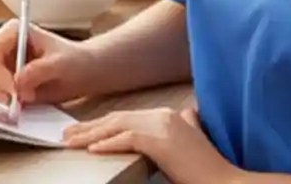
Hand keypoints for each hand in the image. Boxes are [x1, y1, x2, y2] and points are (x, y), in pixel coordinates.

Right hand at [0, 19, 96, 105]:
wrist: (84, 72)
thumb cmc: (75, 61)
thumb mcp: (61, 64)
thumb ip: (39, 70)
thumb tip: (18, 82)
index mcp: (14, 31)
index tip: (12, 91)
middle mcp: (4, 44)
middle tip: (12, 103)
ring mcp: (3, 62)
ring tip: (17, 105)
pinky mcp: (6, 79)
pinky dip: (1, 101)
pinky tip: (15, 107)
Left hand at [63, 106, 239, 181]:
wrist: (223, 182)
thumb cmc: (205, 170)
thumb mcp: (193, 141)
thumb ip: (188, 125)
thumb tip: (188, 113)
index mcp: (169, 116)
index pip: (127, 117)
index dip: (102, 124)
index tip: (83, 131)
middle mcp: (163, 116)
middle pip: (117, 119)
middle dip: (90, 127)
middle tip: (68, 135)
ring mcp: (162, 126)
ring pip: (117, 127)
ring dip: (91, 135)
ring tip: (72, 142)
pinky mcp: (161, 141)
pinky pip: (127, 139)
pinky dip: (107, 143)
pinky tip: (92, 149)